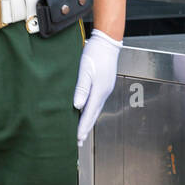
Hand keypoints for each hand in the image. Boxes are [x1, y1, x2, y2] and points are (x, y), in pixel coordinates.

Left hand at [73, 29, 122, 146]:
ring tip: (81, 132)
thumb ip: (81, 88)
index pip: (89, 114)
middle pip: (93, 115)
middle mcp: (104, 93)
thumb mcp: (85, 70)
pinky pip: (96, 102)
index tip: (76, 138)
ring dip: (88, 121)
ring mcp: (105, 89)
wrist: (107, 42)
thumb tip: (77, 106)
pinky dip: (90, 111)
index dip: (82, 127)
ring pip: (95, 109)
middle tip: (78, 142)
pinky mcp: (104, 85)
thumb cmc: (95, 53)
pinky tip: (85, 113)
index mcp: (99, 91)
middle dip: (85, 129)